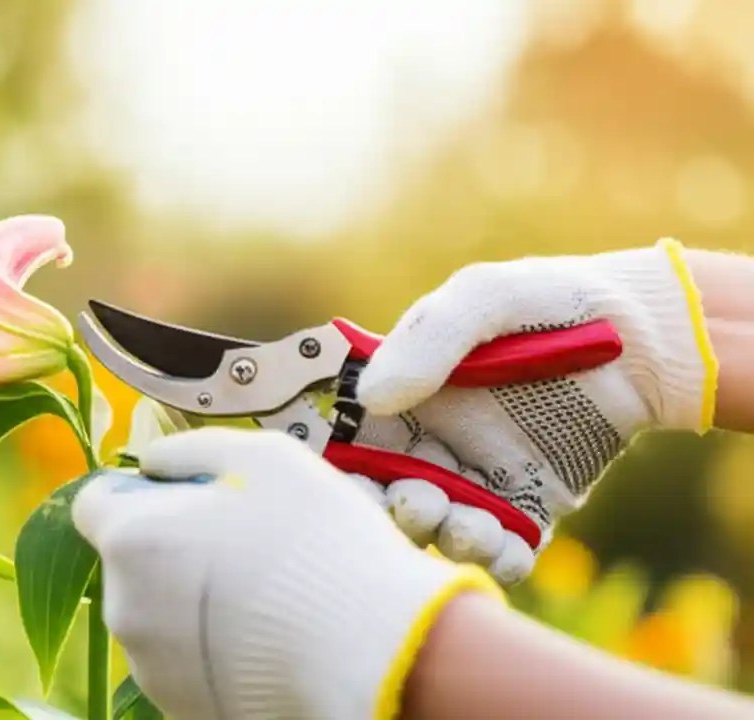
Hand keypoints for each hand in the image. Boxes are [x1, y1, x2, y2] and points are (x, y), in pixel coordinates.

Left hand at [73, 428, 500, 719]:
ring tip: (266, 595)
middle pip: (129, 562)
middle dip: (171, 548)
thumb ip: (187, 450)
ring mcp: (153, 668)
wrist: (375, 653)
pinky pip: (186, 662)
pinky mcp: (184, 709)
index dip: (140, 492)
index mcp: (130, 539)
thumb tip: (154, 464)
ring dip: (192, 600)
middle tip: (244, 544)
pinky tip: (269, 636)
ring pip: (157, 615)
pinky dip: (215, 648)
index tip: (190, 498)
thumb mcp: (259, 456)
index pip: (95, 503)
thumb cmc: (317, 543)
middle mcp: (124, 609)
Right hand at [349, 239, 715, 583]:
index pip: (345, 439)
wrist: (642, 333)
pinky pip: (501, 548)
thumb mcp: (483, 299)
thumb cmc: (548, 300)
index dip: (334, 464)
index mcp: (401, 397)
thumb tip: (371, 398)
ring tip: (467, 524)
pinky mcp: (529, 508)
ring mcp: (477, 479)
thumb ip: (427, 342)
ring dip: (442, 535)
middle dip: (388, 510)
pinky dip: (497, 558)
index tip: (342, 475)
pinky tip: (504, 545)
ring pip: (439, 527)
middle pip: (382, 494)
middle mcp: (429, 444)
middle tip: (415, 502)